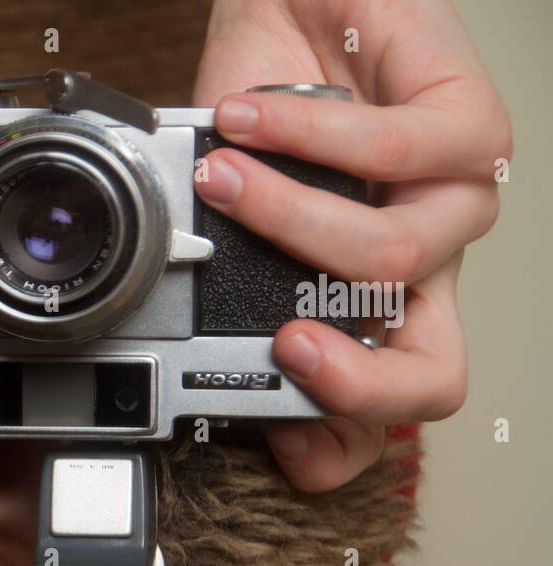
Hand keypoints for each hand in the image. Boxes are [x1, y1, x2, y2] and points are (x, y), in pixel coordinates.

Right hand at [193, 0, 509, 489]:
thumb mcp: (221, 213)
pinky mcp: (470, 127)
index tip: (267, 433)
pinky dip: (302, 139)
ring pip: (391, 261)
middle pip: (431, 377)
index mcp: (366, 305)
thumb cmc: (261, 110)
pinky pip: (390, 155)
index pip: (383, 409)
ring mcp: (455, 204)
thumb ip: (216, 274)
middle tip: (286, 346)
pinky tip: (248, 119)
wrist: (287, 7)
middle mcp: (420, 272)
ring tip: (223, 178)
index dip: (333, 446)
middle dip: (354, 382)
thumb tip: (169, 323)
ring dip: (286, 218)